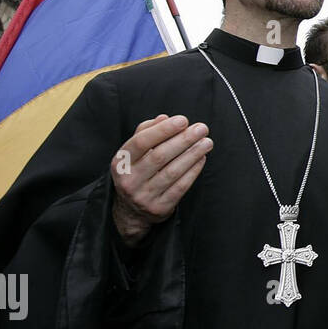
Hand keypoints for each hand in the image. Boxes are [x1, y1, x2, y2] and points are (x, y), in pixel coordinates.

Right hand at [112, 115, 211, 245]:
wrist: (131, 210)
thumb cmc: (137, 171)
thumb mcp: (133, 153)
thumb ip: (146, 132)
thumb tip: (164, 118)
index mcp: (120, 162)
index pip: (141, 142)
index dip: (163, 130)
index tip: (183, 120)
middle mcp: (129, 180)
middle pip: (159, 156)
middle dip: (183, 140)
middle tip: (202, 129)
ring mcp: (143, 196)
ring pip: (172, 172)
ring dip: (192, 154)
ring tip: (207, 142)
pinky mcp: (159, 208)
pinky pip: (180, 187)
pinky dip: (193, 171)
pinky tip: (202, 158)